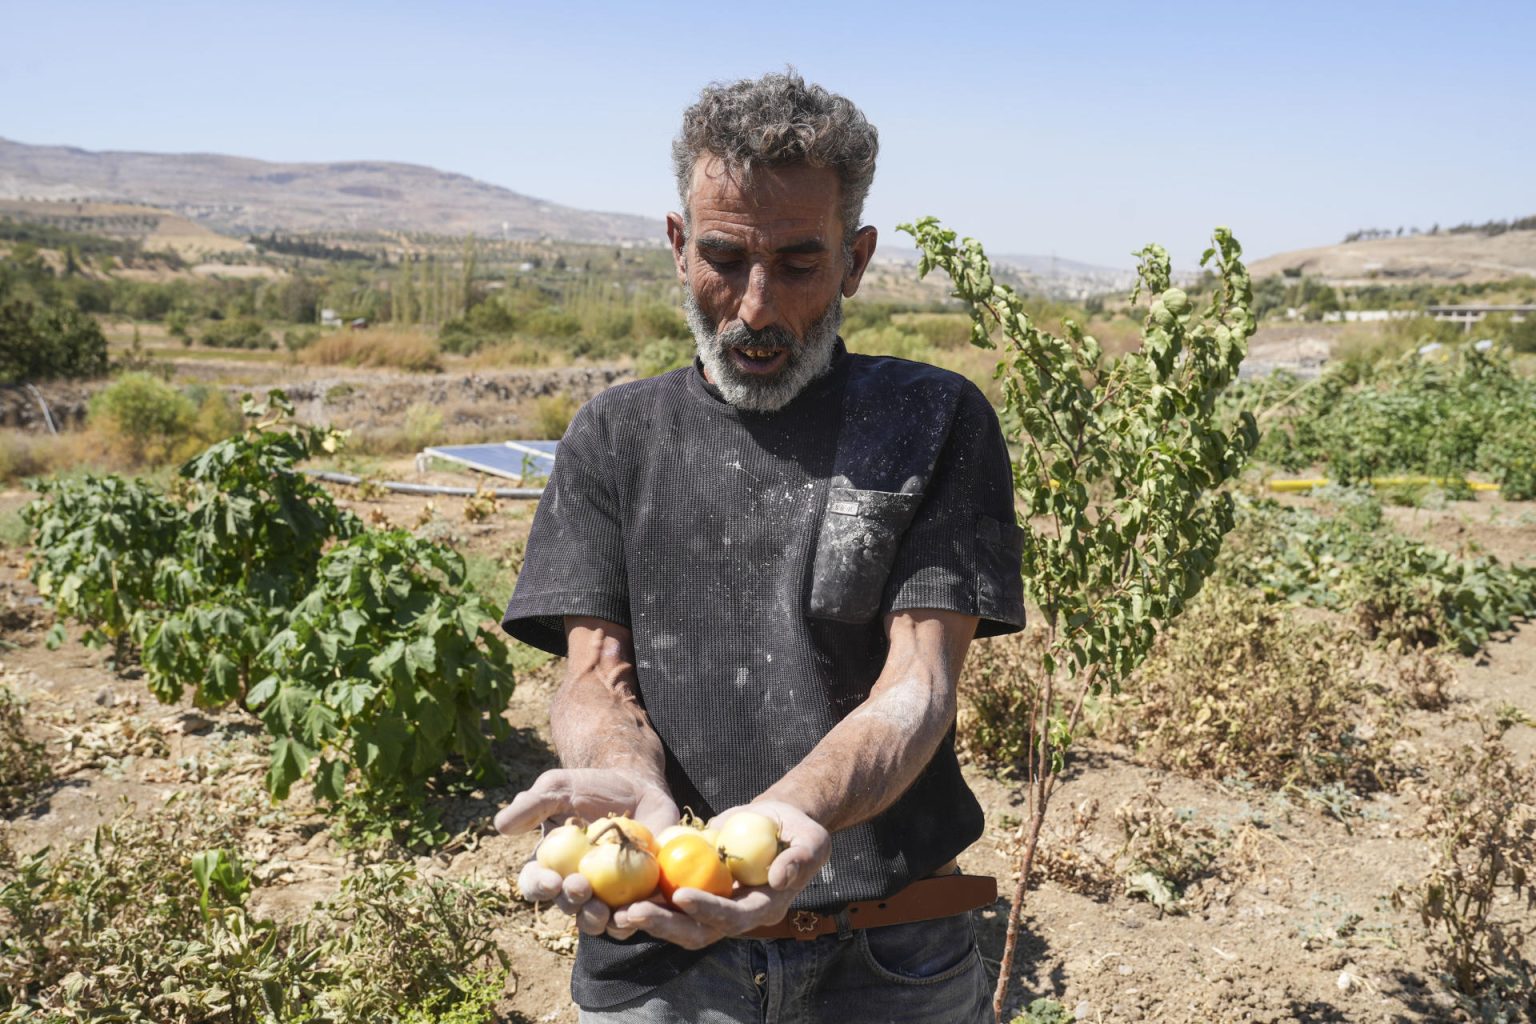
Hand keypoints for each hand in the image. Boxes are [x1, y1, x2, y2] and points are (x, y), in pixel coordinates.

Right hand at [497, 768, 677, 938]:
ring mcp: (606, 894)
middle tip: (581, 887)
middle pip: (566, 906)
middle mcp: (574, 886)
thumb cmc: (589, 787)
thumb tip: (501, 825)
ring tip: (607, 911)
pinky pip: (634, 916)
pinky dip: (635, 918)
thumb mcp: (558, 787)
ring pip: (597, 920)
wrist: (634, 785)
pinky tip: (639, 910)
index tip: (551, 880)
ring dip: (598, 920)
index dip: (539, 886)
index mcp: (549, 866)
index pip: (534, 883)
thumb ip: (532, 804)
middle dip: (572, 901)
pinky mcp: (637, 895)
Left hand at [616, 800, 831, 949]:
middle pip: (697, 931)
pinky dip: (644, 897)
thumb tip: (779, 878)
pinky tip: (618, 890)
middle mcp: (734, 914)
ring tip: (616, 910)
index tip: (681, 896)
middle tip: (633, 911)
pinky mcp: (695, 889)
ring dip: (646, 918)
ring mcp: (712, 904)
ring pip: (676, 922)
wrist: (777, 823)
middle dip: (665, 925)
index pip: (733, 918)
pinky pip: (667, 899)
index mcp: (763, 908)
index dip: (708, 910)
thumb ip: (801, 859)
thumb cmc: (799, 831)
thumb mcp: (812, 840)